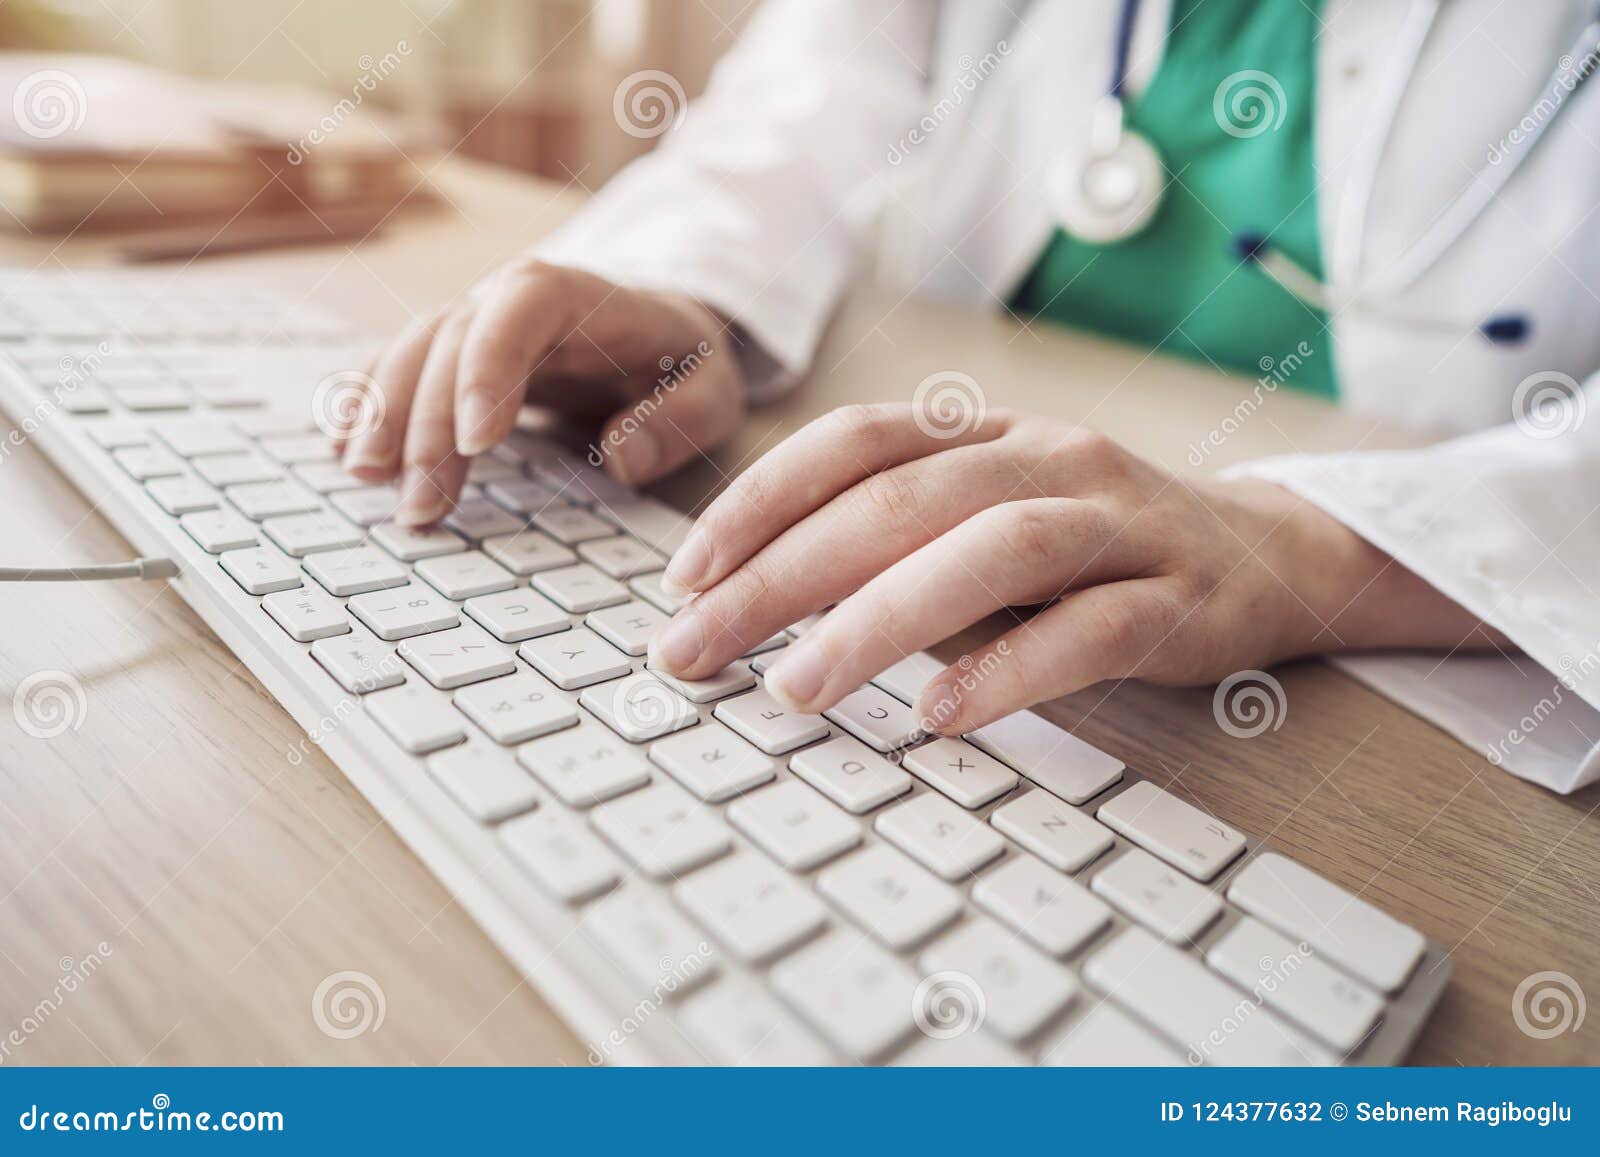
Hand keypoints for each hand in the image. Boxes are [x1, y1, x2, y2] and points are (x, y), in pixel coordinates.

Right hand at [339, 260, 744, 523]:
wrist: (659, 330)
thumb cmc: (683, 365)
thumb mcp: (712, 393)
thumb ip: (677, 422)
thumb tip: (621, 458)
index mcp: (580, 296)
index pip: (521, 310)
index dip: (490, 369)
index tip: (481, 442)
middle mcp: (511, 297)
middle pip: (452, 342)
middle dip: (428, 424)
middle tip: (419, 505)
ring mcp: (473, 321)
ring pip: (411, 352)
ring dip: (382, 416)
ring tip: (366, 480)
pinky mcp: (451, 352)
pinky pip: (395, 367)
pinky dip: (366, 403)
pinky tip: (343, 447)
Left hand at [647, 404, 1490, 732]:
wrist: (1268, 555)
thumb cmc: (1093, 548)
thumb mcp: (989, 519)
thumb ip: (897, 542)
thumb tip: (752, 604)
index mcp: (988, 434)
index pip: (856, 441)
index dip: (761, 500)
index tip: (684, 576)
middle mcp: (1049, 459)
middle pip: (901, 501)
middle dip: (783, 575)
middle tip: (697, 650)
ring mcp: (1121, 524)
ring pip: (994, 552)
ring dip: (882, 620)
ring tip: (797, 689)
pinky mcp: (1181, 600)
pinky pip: (1092, 629)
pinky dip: (1011, 670)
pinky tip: (940, 716)